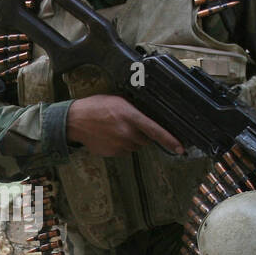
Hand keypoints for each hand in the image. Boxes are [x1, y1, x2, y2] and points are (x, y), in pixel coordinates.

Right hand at [65, 94, 183, 157]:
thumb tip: (148, 116)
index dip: (170, 140)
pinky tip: (109, 136)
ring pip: (134, 146)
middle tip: (128, 125)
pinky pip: (124, 151)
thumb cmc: (96, 107)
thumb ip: (134, 111)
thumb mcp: (118, 101)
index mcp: (130, 116)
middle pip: (145, 139)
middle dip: (141, 134)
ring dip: (130, 140)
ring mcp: (119, 144)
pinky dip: (120, 145)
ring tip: (115, 129)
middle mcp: (127, 132)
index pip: (155, 130)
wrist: (75, 120)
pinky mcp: (113, 153)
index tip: (180, 148)